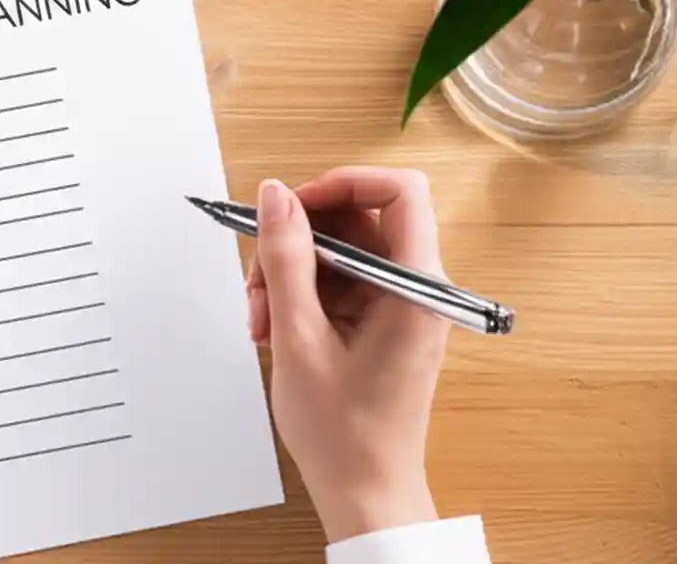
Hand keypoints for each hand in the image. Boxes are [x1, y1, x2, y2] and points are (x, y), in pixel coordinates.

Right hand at [246, 168, 447, 542]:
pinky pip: (335, 283)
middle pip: (357, 221)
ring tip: (261, 320)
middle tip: (260, 279)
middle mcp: (415, 288)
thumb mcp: (299, 338)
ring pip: (338, 253)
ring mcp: (397, 305)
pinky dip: (299, 298)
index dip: (344, 184)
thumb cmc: (345, 433)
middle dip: (298, 241)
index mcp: (416, 288)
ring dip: (289, 275)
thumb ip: (285, 259)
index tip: (294, 204)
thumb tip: (275, 197)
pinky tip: (274, 330)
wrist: (364, 492)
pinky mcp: (379, 321)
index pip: (399, 192)